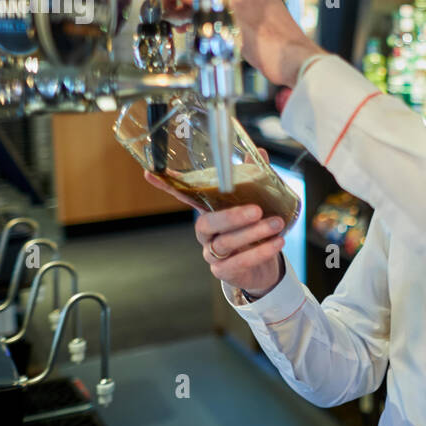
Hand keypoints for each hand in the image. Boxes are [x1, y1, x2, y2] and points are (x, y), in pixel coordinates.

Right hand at [143, 149, 287, 297]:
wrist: (265, 267)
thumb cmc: (256, 230)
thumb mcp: (260, 203)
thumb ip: (257, 180)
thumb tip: (261, 154)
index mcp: (208, 211)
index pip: (184, 196)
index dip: (166, 185)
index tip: (150, 172)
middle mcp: (205, 232)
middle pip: (207, 223)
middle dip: (232, 217)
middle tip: (256, 210)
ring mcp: (211, 252)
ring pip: (226, 243)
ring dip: (254, 233)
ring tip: (276, 224)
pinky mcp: (223, 271)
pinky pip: (238, 262)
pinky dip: (259, 252)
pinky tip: (276, 242)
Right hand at [155, 0, 323, 86]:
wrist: (303, 67)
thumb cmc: (276, 52)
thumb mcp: (234, 34)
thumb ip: (210, 17)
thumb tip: (188, 3)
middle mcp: (260, 2)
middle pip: (219, 1)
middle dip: (195, 9)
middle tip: (175, 18)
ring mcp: (268, 15)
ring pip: (229, 12)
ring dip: (209, 20)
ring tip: (191, 29)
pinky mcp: (273, 29)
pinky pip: (241, 23)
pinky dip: (225, 27)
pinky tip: (217, 37)